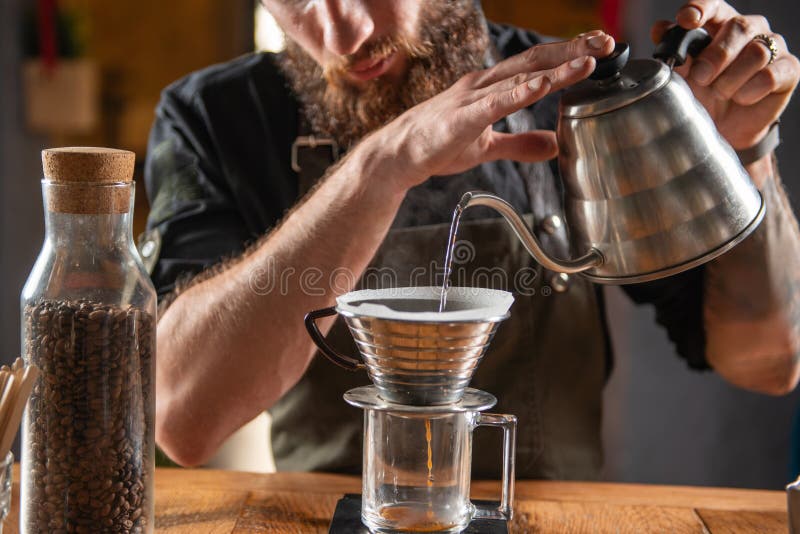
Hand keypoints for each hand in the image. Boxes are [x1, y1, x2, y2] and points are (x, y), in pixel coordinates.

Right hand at [367, 31, 615, 191]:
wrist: (397, 157)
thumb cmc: (436, 145)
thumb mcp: (487, 146)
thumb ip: (521, 144)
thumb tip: (554, 146)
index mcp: (489, 87)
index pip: (535, 65)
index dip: (568, 55)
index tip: (600, 49)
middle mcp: (483, 84)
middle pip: (534, 61)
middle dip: (572, 50)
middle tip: (606, 43)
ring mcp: (471, 98)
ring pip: (519, 77)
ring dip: (556, 68)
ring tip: (587, 60)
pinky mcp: (461, 119)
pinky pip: (495, 103)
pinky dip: (521, 93)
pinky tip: (543, 86)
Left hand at [652, 1, 799, 149]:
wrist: (724, 128)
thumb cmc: (704, 95)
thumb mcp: (683, 75)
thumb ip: (674, 51)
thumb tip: (660, 29)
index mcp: (720, 24)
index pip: (714, 4)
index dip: (701, 8)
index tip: (686, 21)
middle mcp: (750, 29)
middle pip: (739, 27)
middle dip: (715, 56)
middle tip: (701, 77)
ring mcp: (772, 47)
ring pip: (756, 52)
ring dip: (731, 79)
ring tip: (720, 92)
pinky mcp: (788, 69)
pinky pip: (771, 76)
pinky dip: (749, 92)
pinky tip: (741, 98)